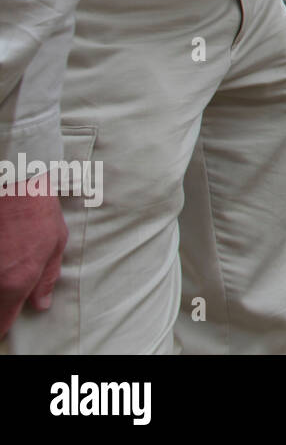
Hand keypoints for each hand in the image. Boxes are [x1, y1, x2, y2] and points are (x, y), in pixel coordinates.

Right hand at [0, 172, 68, 338]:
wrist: (14, 183)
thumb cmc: (38, 212)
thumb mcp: (55, 245)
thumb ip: (47, 279)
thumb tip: (40, 305)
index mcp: (16, 283)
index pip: (1, 323)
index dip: (3, 326)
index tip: (6, 323)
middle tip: (7, 292)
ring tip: (5, 268)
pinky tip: (0, 260)